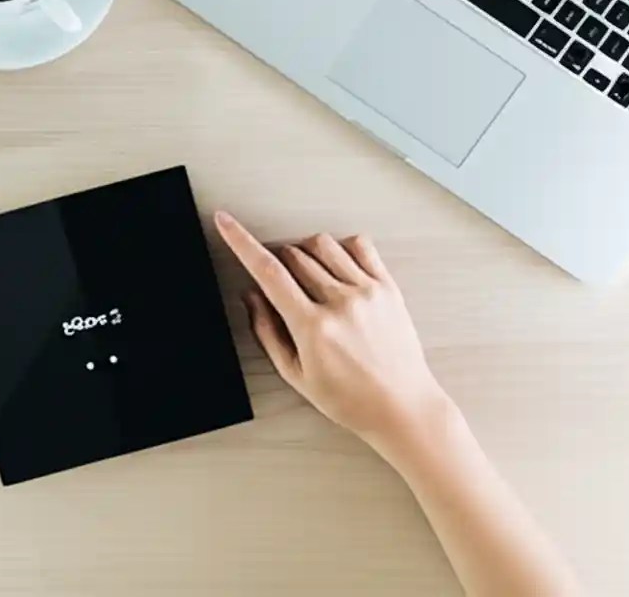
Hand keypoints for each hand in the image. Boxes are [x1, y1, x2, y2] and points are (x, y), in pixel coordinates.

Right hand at [214, 212, 448, 455]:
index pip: (268, 272)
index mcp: (313, 327)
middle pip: (292, 255)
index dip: (240, 241)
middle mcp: (340, 303)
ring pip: (322, 245)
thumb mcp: (296, 374)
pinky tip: (338, 267)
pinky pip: (359, 246)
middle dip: (277, 262)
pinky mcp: (387, 287)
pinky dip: (340, 248)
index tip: (225, 222)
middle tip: (281, 284)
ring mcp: (367, 291)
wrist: (402, 405)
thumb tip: (251, 296)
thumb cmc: (350, 399)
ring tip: (310, 278)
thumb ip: (267, 331)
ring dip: (305, 252)